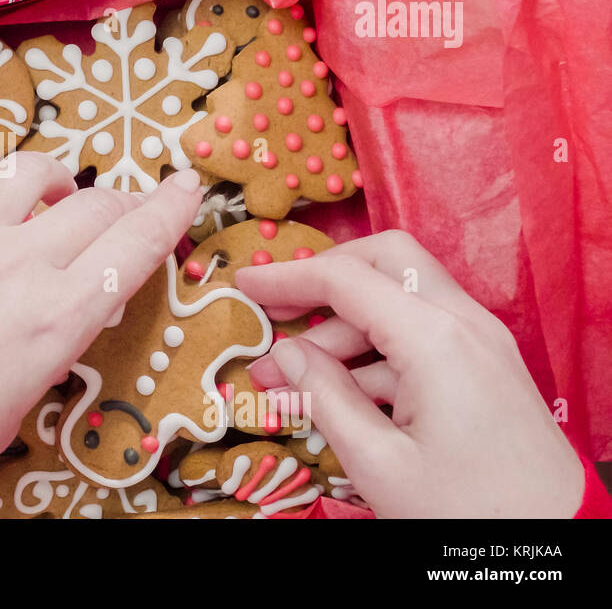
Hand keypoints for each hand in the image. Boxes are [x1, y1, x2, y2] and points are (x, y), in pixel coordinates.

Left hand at [0, 153, 203, 463]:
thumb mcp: (19, 404)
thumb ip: (45, 347)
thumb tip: (48, 324)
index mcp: (58, 317)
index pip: (134, 247)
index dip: (168, 212)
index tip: (185, 189)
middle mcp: (20, 265)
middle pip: (92, 207)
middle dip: (119, 201)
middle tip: (123, 206)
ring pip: (25, 174)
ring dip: (50, 176)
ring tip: (53, 186)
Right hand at [237, 230, 583, 517]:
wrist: (556, 539)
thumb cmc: (468, 510)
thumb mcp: (379, 462)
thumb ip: (325, 398)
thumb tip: (286, 356)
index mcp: (435, 340)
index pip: (346, 279)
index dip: (286, 279)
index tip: (243, 286)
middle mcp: (464, 323)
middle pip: (383, 260)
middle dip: (322, 278)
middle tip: (275, 310)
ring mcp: (480, 341)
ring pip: (400, 297)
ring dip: (342, 326)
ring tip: (290, 378)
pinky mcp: (485, 364)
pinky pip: (421, 333)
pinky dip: (373, 349)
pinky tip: (336, 393)